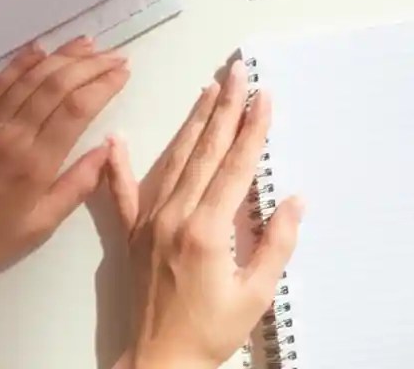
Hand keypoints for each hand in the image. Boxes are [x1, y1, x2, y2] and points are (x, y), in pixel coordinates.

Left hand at [0, 37, 130, 321]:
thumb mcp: (39, 226)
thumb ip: (77, 186)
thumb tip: (107, 150)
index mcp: (36, 164)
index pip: (78, 109)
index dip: (103, 85)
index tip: (123, 73)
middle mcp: (14, 135)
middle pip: (58, 85)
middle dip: (91, 65)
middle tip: (116, 55)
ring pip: (31, 78)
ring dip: (63, 57)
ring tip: (89, 44)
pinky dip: (20, 63)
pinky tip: (40, 49)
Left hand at [107, 60, 302, 368]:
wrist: (159, 363)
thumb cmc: (207, 334)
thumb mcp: (255, 294)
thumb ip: (276, 244)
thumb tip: (295, 202)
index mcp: (207, 232)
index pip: (236, 166)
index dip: (252, 129)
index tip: (264, 97)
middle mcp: (175, 219)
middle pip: (206, 152)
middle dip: (226, 109)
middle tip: (238, 73)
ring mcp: (151, 224)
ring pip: (174, 161)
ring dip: (193, 123)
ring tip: (208, 90)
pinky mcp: (134, 236)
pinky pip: (124, 194)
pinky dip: (119, 166)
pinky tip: (118, 138)